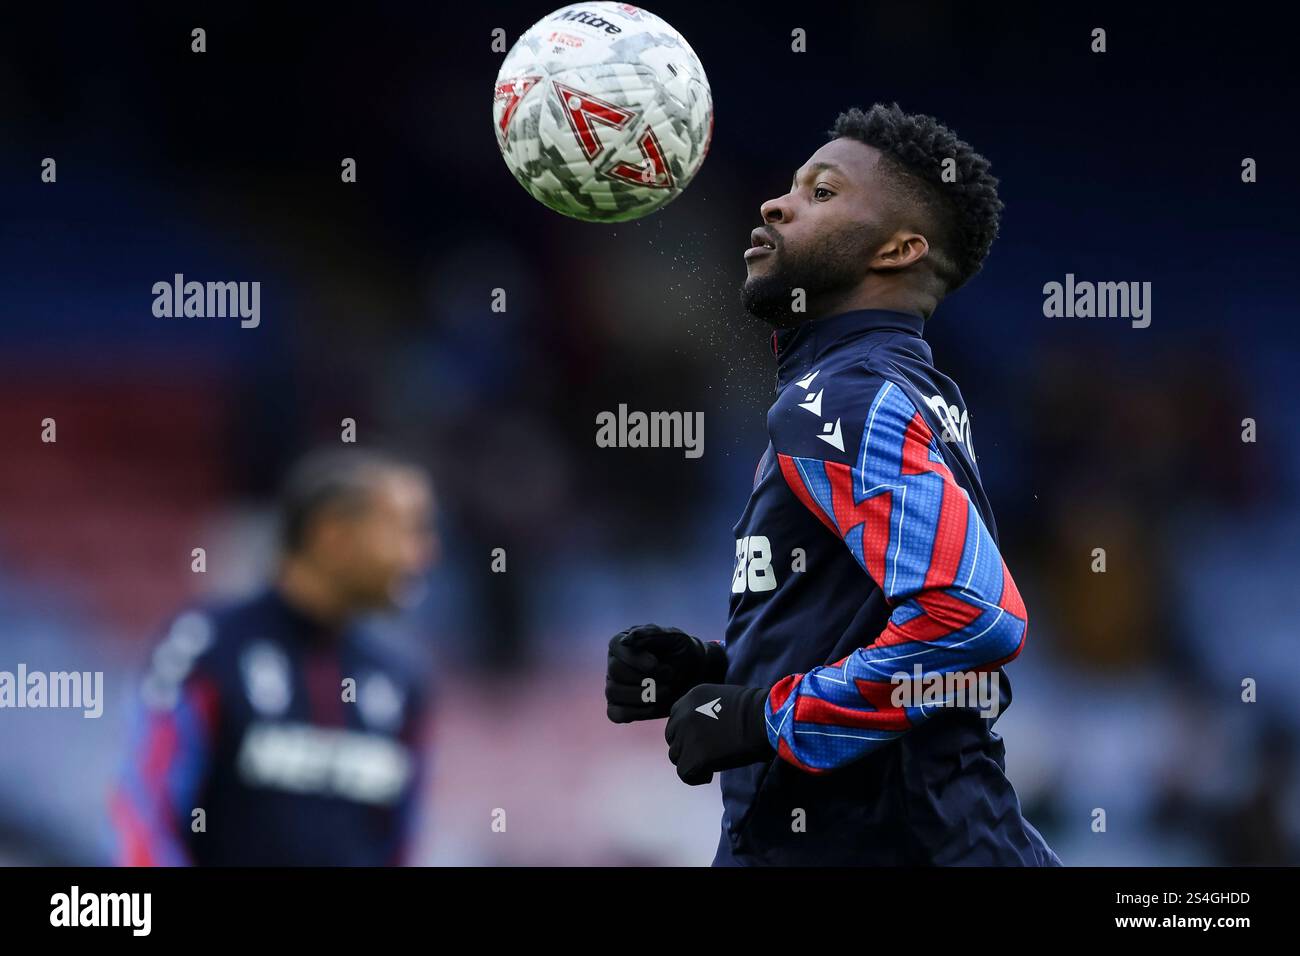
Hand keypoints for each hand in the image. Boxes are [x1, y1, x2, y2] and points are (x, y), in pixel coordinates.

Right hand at [606, 624, 726, 722]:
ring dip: (642, 695)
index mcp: (622, 642)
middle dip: (644, 677)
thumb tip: (626, 640)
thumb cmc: (682, 651)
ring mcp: (614, 686)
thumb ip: (650, 634)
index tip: (655, 664)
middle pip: (615, 671)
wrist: (693, 675)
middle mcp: (614, 663)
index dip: (634, 658)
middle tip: (669, 676)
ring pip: (613, 692)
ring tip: (665, 690)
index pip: (616, 647)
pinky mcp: (618, 707)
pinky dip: (635, 712)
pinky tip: (654, 705)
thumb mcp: (673, 638)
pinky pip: (615, 714)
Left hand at [665, 684, 773, 784]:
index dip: (687, 734)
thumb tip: (702, 732)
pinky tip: (710, 774)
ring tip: (710, 765)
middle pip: (673, 738)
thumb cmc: (756, 711)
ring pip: (676, 757)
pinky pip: (684, 773)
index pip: (676, 720)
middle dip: (687, 748)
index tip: (702, 741)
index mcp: (691, 697)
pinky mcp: (694, 756)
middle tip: (707, 754)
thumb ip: (705, 711)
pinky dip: (696, 777)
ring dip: (691, 762)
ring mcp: (687, 735)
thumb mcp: (722, 699)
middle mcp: (684, 714)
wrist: (764, 720)